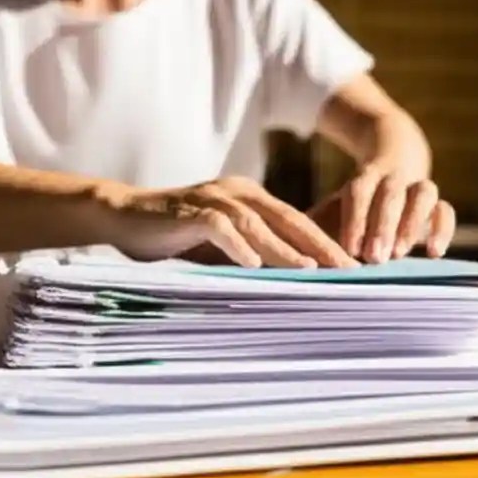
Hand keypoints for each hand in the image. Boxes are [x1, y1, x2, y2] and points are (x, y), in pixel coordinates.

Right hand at [113, 176, 357, 267]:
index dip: (326, 243)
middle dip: (320, 246)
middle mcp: (236, 192)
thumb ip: (253, 256)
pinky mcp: (188, 211)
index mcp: (250, 199)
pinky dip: (237, 245)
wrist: (124, 219)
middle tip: (348, 271)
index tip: (353, 269)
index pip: (297, 221)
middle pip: (288, 218)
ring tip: (310, 270)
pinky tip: (253, 265)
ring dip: (285, 248)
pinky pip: (218, 226)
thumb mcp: (222, 248)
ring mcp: (212, 199)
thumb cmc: (176, 238)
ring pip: (258, 222)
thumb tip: (292, 284)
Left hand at [308, 167, 455, 262]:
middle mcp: (393, 179)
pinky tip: (433, 252)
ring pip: (422, 194)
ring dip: (411, 223)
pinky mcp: (437, 203)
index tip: (350, 248)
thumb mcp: (334, 209)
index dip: (355, 218)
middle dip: (382, 225)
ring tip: (399, 254)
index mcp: (364, 178)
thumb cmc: (355, 204)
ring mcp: (418, 188)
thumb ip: (314, 226)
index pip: (359, 190)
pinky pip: (446, 211)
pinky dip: (442, 229)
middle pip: (390, 193)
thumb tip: (283, 250)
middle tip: (374, 256)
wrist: (396, 162)